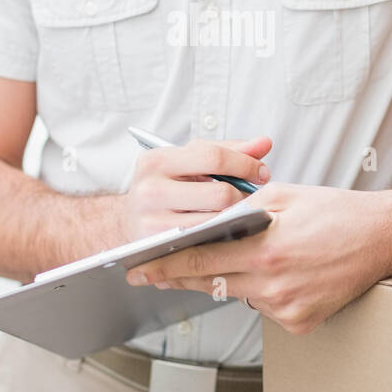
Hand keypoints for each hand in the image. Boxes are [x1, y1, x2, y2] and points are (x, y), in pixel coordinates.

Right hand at [123, 134, 272, 241]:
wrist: (128, 219)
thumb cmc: (166, 185)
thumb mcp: (190, 161)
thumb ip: (228, 151)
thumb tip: (264, 143)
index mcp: (157, 160)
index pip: (214, 157)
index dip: (246, 164)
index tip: (262, 172)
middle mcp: (151, 190)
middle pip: (220, 195)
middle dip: (245, 198)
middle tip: (254, 201)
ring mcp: (152, 222)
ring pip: (216, 223)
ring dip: (237, 221)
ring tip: (243, 217)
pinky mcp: (160, 249)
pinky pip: (206, 245)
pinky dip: (222, 239)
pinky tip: (227, 233)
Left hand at [125, 182, 391, 334]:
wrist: (383, 238)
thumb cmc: (336, 213)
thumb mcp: (282, 196)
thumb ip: (239, 210)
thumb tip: (204, 222)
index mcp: (265, 250)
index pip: (199, 260)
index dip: (164, 265)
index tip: (138, 268)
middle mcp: (274, 285)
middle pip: (211, 283)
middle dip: (181, 276)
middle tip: (152, 272)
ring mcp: (287, 309)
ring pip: (239, 295)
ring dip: (234, 278)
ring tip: (255, 256)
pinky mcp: (300, 323)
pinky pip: (265, 308)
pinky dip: (264, 291)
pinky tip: (285, 272)